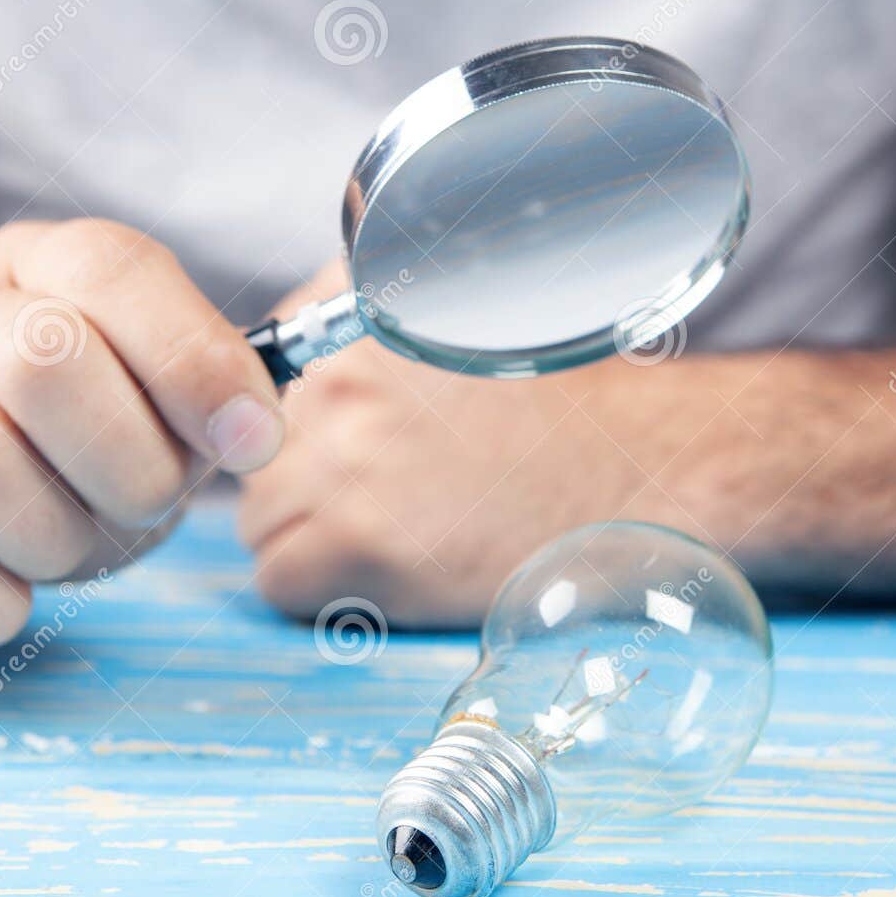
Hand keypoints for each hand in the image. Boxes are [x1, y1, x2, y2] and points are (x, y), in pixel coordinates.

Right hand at [0, 219, 283, 652]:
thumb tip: (253, 428)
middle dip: (131, 462)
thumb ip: (204, 398)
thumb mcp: (143, 407)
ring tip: (67, 547)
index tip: (253, 440)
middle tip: (147, 507)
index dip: (195, 357)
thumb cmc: (50, 456)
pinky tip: (10, 593)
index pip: (109, 268)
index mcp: (33, 268)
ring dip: (60, 536)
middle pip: (41, 359)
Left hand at [237, 263, 688, 624]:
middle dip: (303, 479)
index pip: (257, 374)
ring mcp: (341, 461)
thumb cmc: (562, 407)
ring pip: (259, 519)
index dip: (301, 419)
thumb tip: (271, 379)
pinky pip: (279, 581)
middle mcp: (333, 376)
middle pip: (252, 450)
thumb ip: (360, 338)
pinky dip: (322, 589)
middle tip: (384, 495)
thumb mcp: (453, 325)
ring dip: (309, 536)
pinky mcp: (357, 545)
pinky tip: (389, 572)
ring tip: (394, 532)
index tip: (356, 438)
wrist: (643, 471)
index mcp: (350, 307)